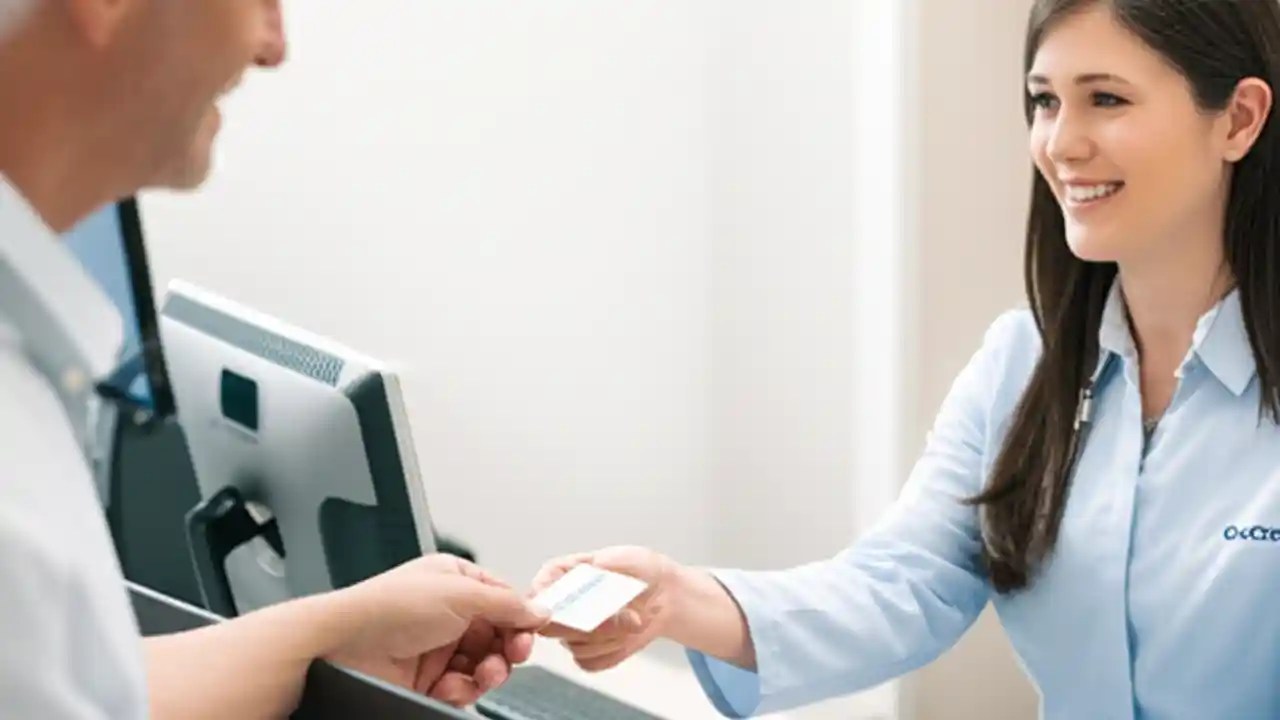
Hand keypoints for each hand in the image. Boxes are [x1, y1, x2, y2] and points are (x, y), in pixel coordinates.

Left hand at [326, 555, 548, 705]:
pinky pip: (462, 687)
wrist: (341, 647)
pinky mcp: (427, 677)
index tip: (530, 632)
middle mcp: (448, 611)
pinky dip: (463, 689)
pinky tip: (452, 685)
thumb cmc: (387, 607)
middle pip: (497, 635)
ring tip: (484, 674)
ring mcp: (437, 645)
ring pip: (483, 664)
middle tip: (512, 656)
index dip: (520, 617)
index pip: (503, 599)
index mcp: (455, 580)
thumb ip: (506, 603)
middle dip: (507, 649)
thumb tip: (539, 609)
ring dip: (488, 672)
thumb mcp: (460, 594)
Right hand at [530, 546, 679, 671]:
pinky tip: (628, 636)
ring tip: (635, 620)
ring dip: (612, 637)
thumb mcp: (628, 556)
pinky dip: (614, 652)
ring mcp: (569, 632)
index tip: (574, 608)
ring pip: (576, 647)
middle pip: (551, 627)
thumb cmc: (641, 570)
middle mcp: (558, 605)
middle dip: (592, 627)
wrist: (663, 595)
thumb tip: (596, 568)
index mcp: (560, 574)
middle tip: (629, 618)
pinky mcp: (586, 653)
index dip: (547, 603)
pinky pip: (590, 662)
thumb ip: (608, 563)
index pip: (539, 590)